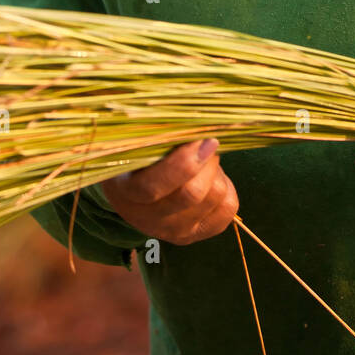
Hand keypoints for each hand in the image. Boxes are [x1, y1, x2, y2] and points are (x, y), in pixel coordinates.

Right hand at [100, 138, 238, 243]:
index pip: (153, 187)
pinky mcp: (196, 234)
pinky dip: (226, 186)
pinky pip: (228, 208)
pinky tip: (212, 177)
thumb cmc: (136, 158)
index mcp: (126, 193)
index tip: (200, 138)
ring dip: (216, 171)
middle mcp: (149, 219)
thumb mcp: (135, 144)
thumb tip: (191, 120)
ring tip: (204, 159)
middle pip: (192, 194)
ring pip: (215, 197)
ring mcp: (174, 231)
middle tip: (204, 140)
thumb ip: (156, 134)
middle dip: (207, 160)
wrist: (134, 194)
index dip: (182, 163)